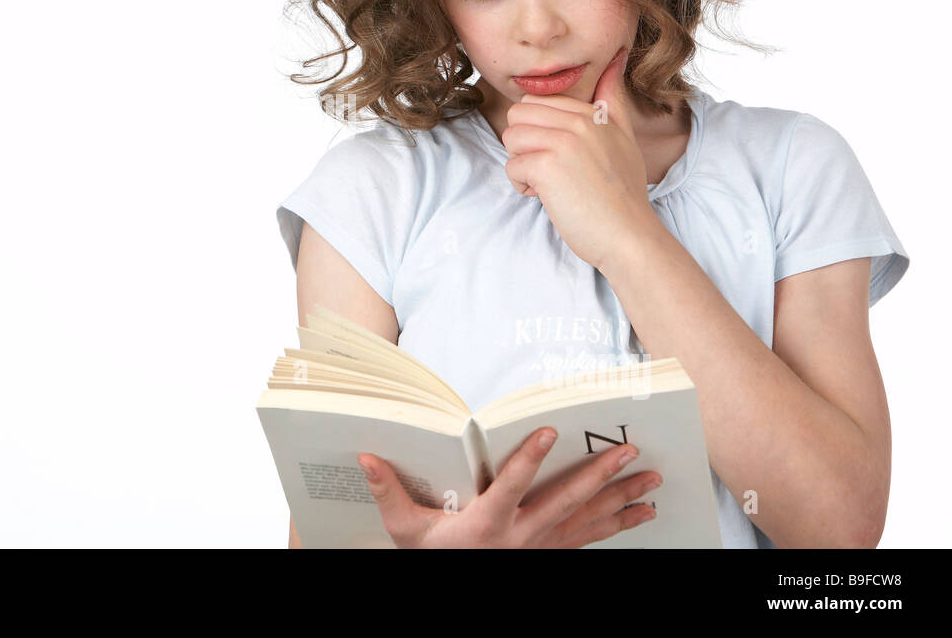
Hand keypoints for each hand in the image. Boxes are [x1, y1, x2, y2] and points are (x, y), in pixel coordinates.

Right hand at [357, 427, 659, 547]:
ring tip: (651, 478)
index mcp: (486, 525)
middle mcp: (521, 538)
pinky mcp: (552, 554)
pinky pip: (592, 537)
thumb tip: (366, 457)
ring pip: (588, 520)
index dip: (530, 458)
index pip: (511, 486)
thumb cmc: (431, 557)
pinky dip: (620, 523)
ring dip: (621, 498)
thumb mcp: (405, 531)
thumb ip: (388, 493)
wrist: (453, 585)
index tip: (550, 431)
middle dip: (599, 475)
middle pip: (566, 502)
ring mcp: (542, 548)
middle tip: (627, 452)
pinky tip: (644, 511)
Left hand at [503, 46, 655, 271]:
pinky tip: (550, 197)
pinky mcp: (547, 167)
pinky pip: (512, 166)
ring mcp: (562, 142)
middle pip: (518, 115)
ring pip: (511, 138)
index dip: (540, 132)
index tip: (563, 156)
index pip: (538, 102)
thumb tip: (614, 58)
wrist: (629, 235)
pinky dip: (524, 186)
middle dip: (525, 144)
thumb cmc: (621, 193)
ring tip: (551, 183)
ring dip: (523, 165)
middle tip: (551, 169)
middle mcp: (578, 122)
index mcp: (592, 113)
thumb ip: (612, 100)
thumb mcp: (624, 137)